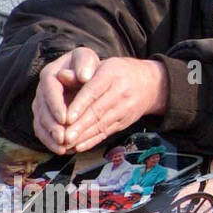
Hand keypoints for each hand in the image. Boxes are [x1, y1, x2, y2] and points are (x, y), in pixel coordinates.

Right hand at [32, 47, 99, 153]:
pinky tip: (62, 150)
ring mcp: (42, 105)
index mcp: (50, 75)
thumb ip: (84, 64)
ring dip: (51, 137)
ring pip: (41, 124)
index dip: (56, 105)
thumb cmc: (86, 66)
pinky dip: (51, 141)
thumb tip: (83, 76)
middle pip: (43, 111)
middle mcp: (42, 91)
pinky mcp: (45, 117)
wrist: (83, 72)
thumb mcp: (86, 59)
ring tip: (63, 148)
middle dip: (53, 126)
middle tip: (63, 138)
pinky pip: (43, 131)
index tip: (66, 118)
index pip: (50, 91)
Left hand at [52, 57, 167, 154]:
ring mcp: (125, 109)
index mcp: (112, 75)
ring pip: (102, 124)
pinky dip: (92, 141)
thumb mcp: (101, 65)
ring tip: (67, 144)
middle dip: (80, 126)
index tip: (66, 118)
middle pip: (98, 111)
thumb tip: (60, 76)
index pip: (93, 91)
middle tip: (64, 137)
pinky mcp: (125, 121)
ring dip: (83, 136)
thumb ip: (79, 72)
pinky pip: (107, 132)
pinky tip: (79, 147)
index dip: (79, 106)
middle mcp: (121, 93)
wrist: (151, 84)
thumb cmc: (119, 73)